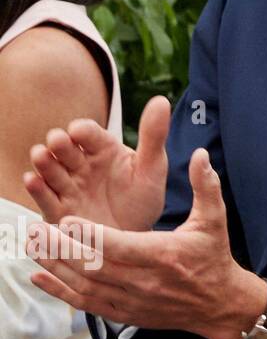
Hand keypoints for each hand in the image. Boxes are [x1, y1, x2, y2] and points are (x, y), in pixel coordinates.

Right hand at [24, 95, 170, 232]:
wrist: (135, 238)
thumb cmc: (143, 198)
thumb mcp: (152, 167)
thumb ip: (153, 136)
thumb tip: (161, 100)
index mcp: (103, 149)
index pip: (89, 134)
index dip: (82, 131)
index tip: (79, 131)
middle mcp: (81, 164)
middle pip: (65, 148)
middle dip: (60, 143)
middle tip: (58, 141)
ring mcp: (68, 186)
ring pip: (51, 170)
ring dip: (44, 162)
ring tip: (41, 155)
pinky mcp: (59, 210)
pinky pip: (45, 197)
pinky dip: (37, 188)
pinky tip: (32, 180)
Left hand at [26, 147, 264, 338]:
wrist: (219, 304)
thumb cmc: (214, 257)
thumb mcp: (214, 219)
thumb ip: (206, 186)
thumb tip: (201, 155)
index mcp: (163, 255)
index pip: (119, 246)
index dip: (89, 235)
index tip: (65, 220)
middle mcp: (144, 281)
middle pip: (93, 266)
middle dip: (60, 248)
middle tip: (35, 230)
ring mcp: (132, 300)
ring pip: (83, 285)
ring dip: (55, 267)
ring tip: (33, 246)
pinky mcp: (125, 313)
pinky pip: (85, 304)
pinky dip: (59, 291)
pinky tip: (39, 276)